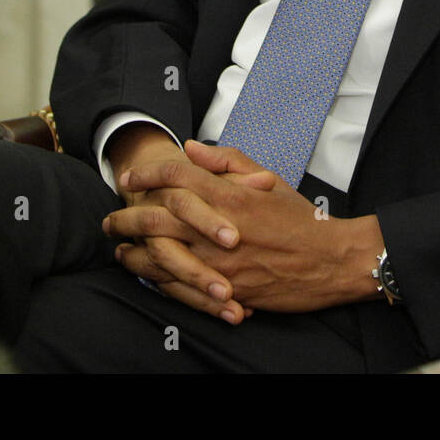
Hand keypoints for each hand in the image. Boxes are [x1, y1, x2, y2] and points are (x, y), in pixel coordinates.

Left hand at [107, 142, 383, 312]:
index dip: (147, 173)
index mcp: (229, 195)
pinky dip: (153, 278)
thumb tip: (192, 148)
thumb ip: (227, 161)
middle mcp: (216, 228)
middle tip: (111, 217)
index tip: (131, 176)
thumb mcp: (267, 179)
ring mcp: (217, 263)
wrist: (328, 260)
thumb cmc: (299, 219)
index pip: (175, 176)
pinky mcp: (222, 291)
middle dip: (125, 216)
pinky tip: (144, 272)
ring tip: (118, 246)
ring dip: (131, 250)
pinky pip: (176, 285)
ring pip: (158, 256)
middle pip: (155, 217)